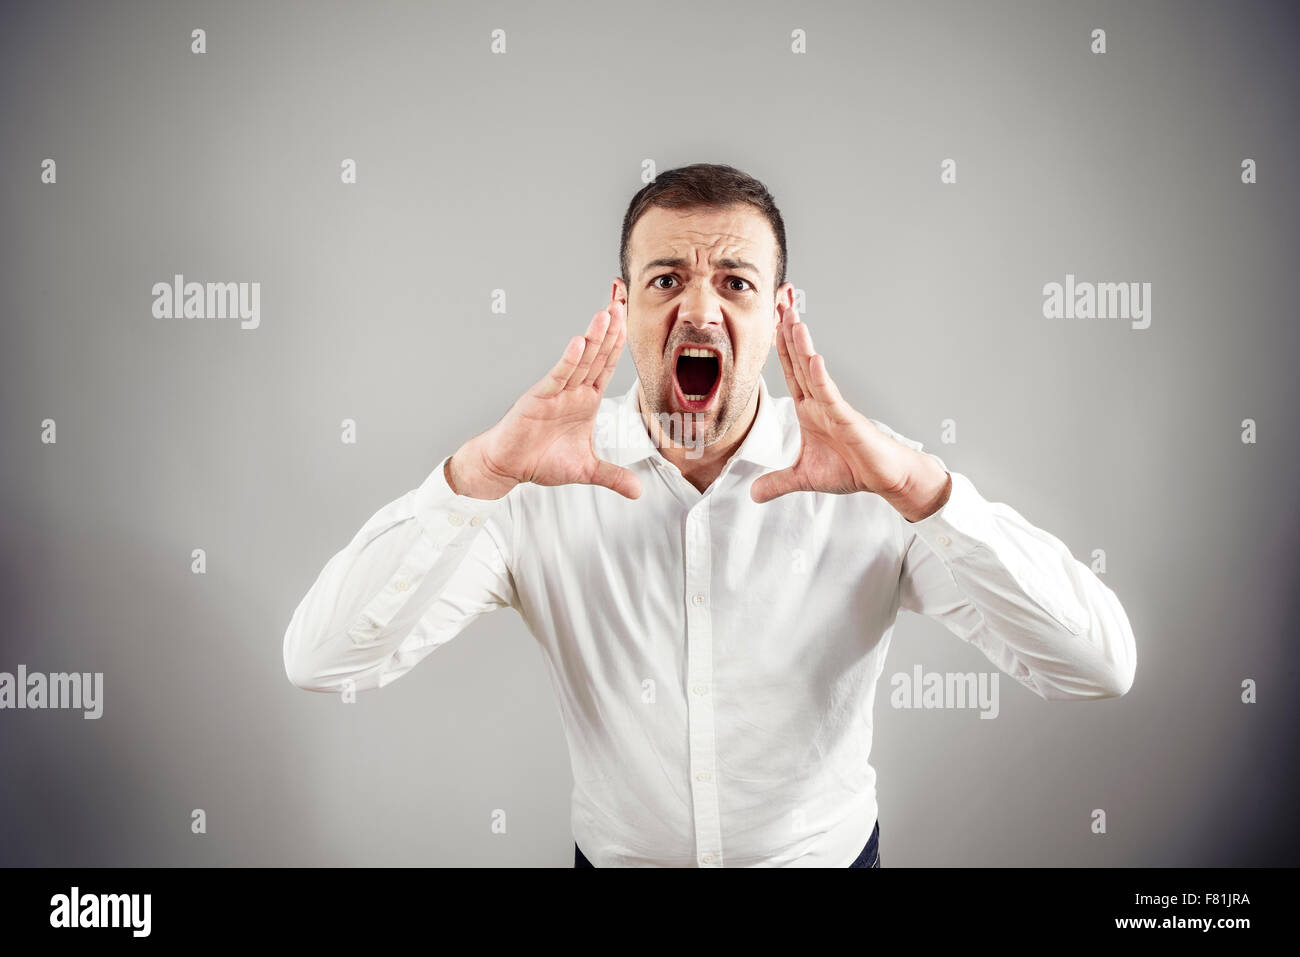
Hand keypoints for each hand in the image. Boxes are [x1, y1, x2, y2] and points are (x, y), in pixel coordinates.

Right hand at [448, 300, 641, 499]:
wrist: (508, 466)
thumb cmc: (541, 460)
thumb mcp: (586, 470)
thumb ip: (613, 476)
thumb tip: (638, 492)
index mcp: (587, 400)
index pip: (608, 365)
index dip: (620, 343)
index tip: (630, 318)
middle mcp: (574, 391)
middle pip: (598, 355)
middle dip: (611, 329)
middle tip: (622, 301)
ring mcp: (557, 393)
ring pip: (580, 360)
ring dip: (594, 337)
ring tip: (607, 313)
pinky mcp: (538, 399)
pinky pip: (558, 377)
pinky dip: (569, 361)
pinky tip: (580, 342)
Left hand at [750, 302, 918, 504]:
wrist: (883, 477)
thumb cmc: (852, 469)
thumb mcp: (804, 478)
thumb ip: (778, 482)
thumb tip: (754, 495)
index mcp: (808, 408)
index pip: (789, 370)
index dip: (779, 346)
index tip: (771, 320)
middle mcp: (819, 401)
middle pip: (799, 359)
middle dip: (788, 329)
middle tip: (780, 299)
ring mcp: (832, 407)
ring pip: (812, 370)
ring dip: (801, 344)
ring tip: (790, 317)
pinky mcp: (846, 418)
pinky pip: (829, 394)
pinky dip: (819, 376)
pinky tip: (811, 356)